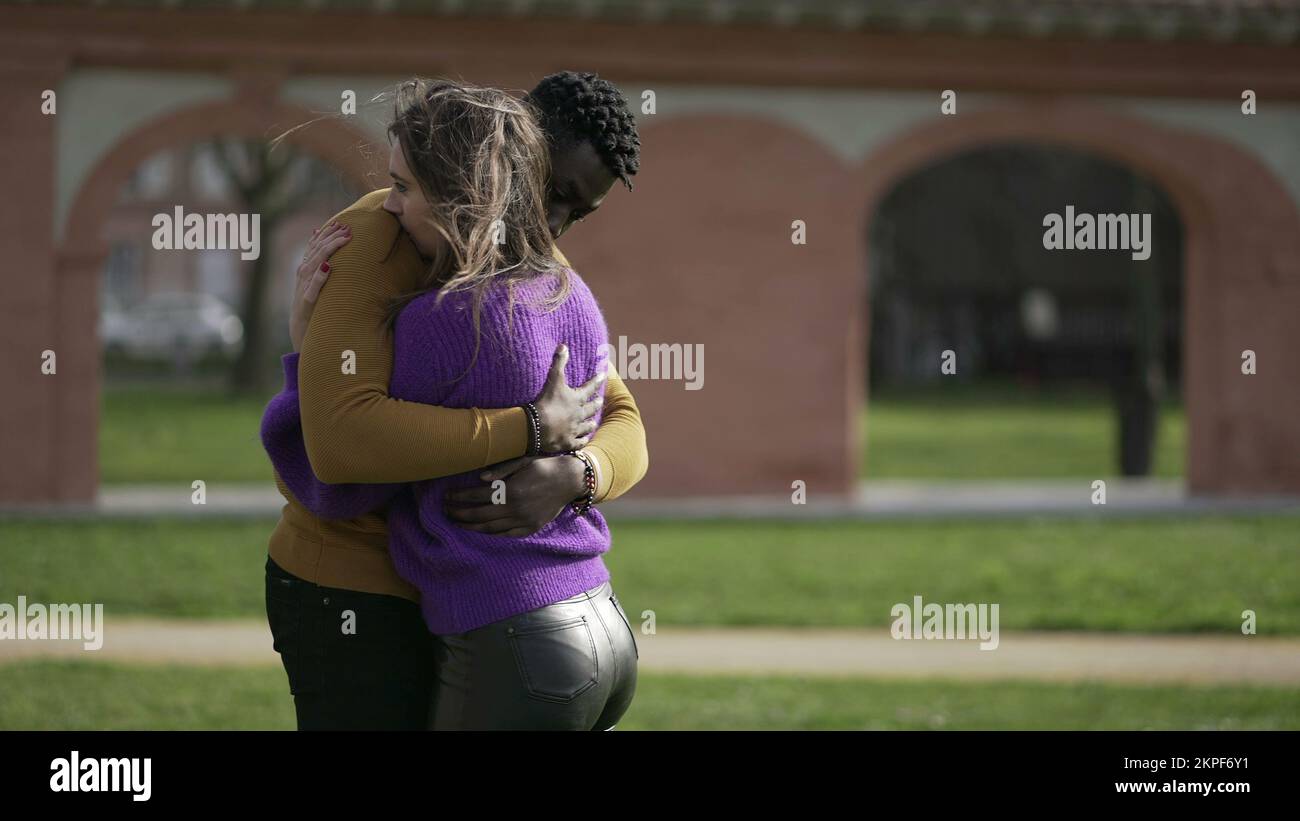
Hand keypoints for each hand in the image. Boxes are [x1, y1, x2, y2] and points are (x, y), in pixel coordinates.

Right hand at [289, 221, 350, 351]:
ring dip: (329, 249)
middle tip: (347, 228)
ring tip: (343, 239)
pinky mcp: (308, 299)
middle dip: (333, 237)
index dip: (327, 232)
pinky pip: (314, 286)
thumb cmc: (311, 301)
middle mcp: (303, 273)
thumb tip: (318, 234)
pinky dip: (320, 275)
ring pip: (316, 263)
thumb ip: (316, 260)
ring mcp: (305, 285)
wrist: (300, 325)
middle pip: (318, 250)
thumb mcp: (313, 279)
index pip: (316, 245)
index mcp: (305, 267)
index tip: (341, 223)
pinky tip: (328, 266)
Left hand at [443, 455, 585, 535]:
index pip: (477, 496)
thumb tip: (480, 479)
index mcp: (511, 489)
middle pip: (479, 514)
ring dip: (470, 527)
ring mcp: (523, 521)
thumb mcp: (523, 460)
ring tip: (457, 523)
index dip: (459, 497)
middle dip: (459, 513)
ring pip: (490, 528)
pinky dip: (490, 534)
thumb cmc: (544, 466)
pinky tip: (480, 530)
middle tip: (446, 511)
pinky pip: (505, 534)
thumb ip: (502, 469)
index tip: (447, 496)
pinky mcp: (530, 528)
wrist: (570, 481)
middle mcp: (515, 508)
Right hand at [533, 344, 604, 451]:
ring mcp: (573, 430)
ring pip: (586, 427)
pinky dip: (582, 441)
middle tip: (600, 401)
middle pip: (590, 409)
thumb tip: (564, 346)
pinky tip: (584, 440)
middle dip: (596, 404)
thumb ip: (558, 362)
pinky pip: (578, 443)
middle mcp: (578, 415)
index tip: (603, 376)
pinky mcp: (567, 443)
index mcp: (576, 399)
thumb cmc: (546, 402)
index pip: (589, 388)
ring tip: (593, 423)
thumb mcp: (553, 379)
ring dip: (590, 423)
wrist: (538, 427)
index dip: (596, 381)